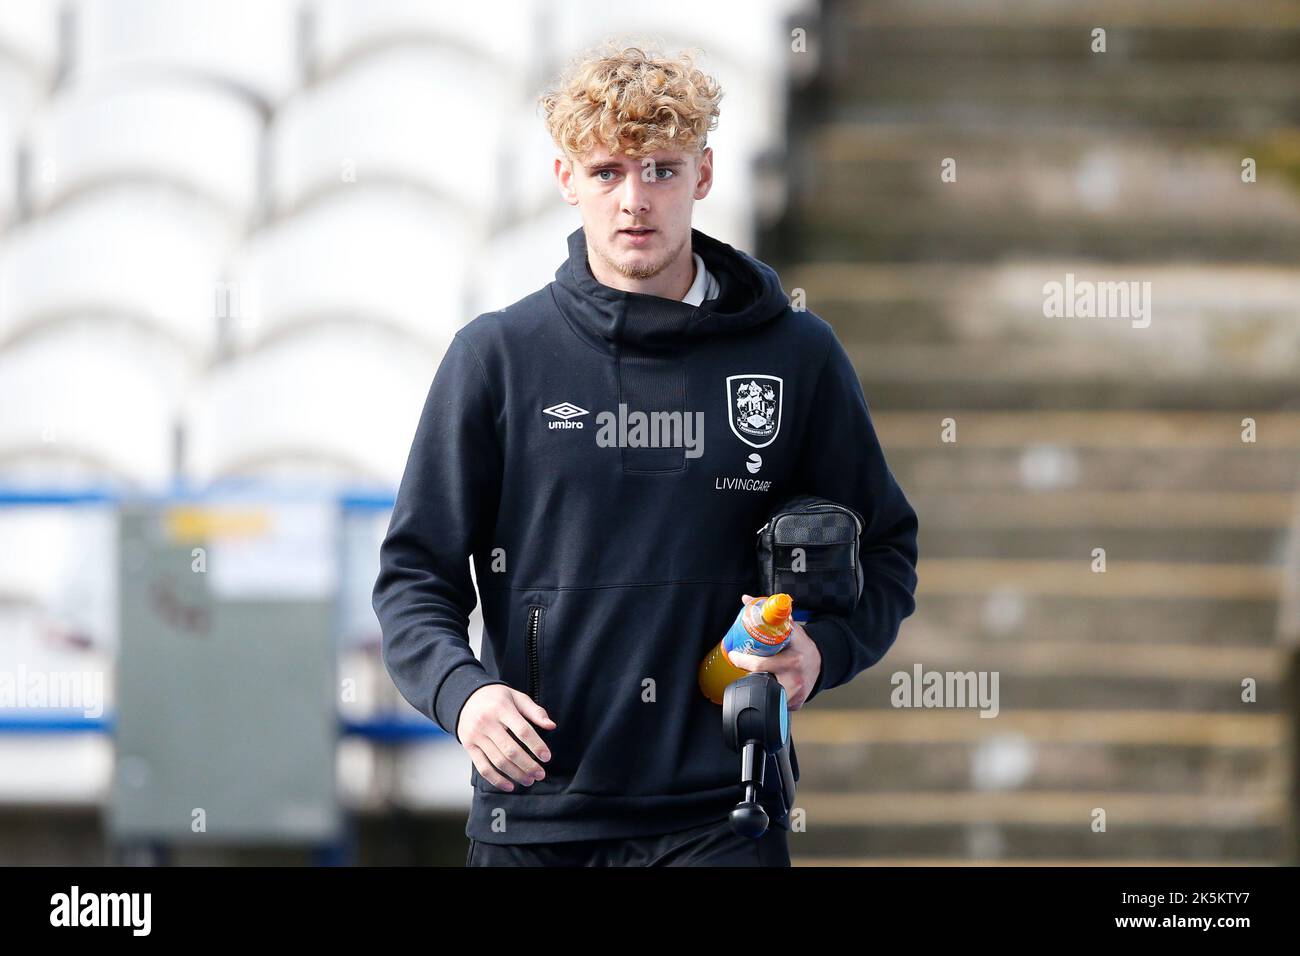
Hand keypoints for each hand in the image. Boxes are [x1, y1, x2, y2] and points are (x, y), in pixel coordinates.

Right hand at [457, 684, 554, 790]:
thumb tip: (551, 726)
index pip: (522, 731)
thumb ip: (535, 711)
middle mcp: (487, 722)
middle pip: (510, 750)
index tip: (547, 757)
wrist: (466, 697)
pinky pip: (482, 767)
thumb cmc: (496, 698)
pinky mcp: (468, 746)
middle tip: (540, 774)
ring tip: (529, 780)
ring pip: (498, 761)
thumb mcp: (517, 697)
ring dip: (515, 774)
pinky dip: (497, 780)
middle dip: (528, 765)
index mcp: (502, 708)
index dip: (536, 745)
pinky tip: (509, 786)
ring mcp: (476, 736)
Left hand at [726, 594, 821, 710]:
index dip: (743, 660)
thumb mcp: (789, 627)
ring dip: (761, 686)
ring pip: (768, 694)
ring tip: (761, 676)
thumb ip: (769, 613)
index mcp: (792, 660)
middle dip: (750, 675)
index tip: (733, 655)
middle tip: (745, 667)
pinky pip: (778, 702)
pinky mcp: (797, 703)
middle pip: (762, 681)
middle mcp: (796, 679)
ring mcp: (797, 693)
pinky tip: (772, 686)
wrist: (821, 661)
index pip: (761, 664)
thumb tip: (746, 599)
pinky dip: (772, 695)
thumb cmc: (801, 644)